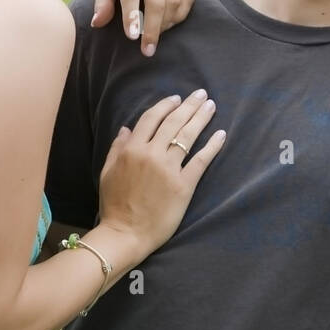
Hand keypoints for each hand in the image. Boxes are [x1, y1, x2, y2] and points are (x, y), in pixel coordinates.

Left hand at [91, 0, 194, 56]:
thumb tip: (97, 24)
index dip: (131, 17)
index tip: (132, 38)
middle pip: (157, 1)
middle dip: (153, 28)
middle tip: (147, 50)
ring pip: (175, 0)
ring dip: (166, 24)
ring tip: (155, 36)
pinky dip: (180, 14)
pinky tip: (168, 24)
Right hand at [97, 90, 226, 254]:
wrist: (125, 234)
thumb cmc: (114, 205)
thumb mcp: (107, 173)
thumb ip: (117, 148)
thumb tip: (127, 128)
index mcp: (131, 150)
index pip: (151, 118)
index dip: (165, 105)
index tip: (177, 98)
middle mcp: (151, 154)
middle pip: (174, 122)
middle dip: (189, 105)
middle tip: (202, 95)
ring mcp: (169, 169)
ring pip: (188, 136)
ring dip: (201, 118)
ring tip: (211, 106)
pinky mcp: (184, 185)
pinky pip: (201, 160)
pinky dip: (213, 145)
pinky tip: (221, 134)